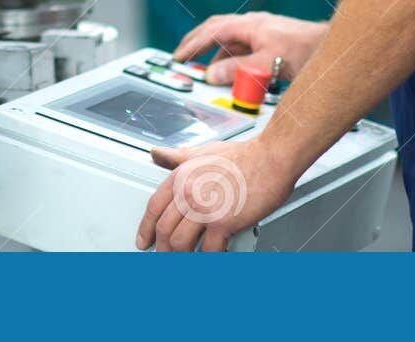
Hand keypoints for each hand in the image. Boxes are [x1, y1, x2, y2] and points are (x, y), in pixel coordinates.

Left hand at [135, 137, 299, 251]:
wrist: (270, 158)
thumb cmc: (244, 155)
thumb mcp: (203, 151)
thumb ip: (178, 156)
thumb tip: (157, 154)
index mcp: (181, 177)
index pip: (154, 207)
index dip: (146, 228)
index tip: (144, 240)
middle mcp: (188, 193)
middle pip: (164, 229)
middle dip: (161, 248)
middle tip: (163, 257)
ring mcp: (204, 208)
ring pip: (180, 243)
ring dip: (180, 258)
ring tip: (184, 263)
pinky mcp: (223, 222)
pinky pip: (209, 250)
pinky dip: (207, 260)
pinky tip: (210, 260)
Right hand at [173, 11, 326, 85]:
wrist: (331, 46)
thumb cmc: (304, 50)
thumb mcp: (266, 64)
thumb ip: (238, 71)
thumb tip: (211, 74)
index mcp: (248, 26)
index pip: (212, 32)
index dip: (193, 45)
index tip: (179, 58)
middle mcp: (252, 25)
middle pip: (216, 28)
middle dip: (197, 42)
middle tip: (182, 56)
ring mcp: (261, 31)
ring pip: (229, 38)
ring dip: (215, 52)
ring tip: (205, 69)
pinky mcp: (270, 40)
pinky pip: (242, 47)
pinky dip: (231, 58)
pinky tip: (233, 72)